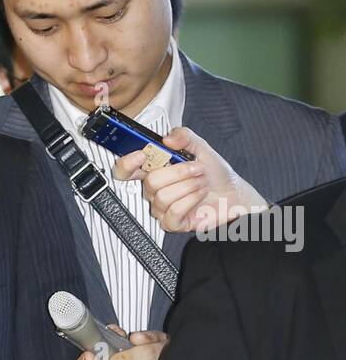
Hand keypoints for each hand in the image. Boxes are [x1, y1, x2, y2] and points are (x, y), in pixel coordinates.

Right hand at [112, 126, 266, 232]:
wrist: (232, 193)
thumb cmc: (215, 174)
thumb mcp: (202, 147)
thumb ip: (184, 136)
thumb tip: (168, 138)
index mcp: (155, 169)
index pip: (126, 169)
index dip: (127, 163)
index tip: (142, 155)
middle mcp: (154, 189)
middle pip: (150, 182)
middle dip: (180, 172)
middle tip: (196, 169)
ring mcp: (161, 207)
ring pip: (163, 196)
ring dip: (189, 186)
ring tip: (201, 183)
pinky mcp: (171, 223)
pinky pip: (172, 212)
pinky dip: (190, 200)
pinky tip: (199, 195)